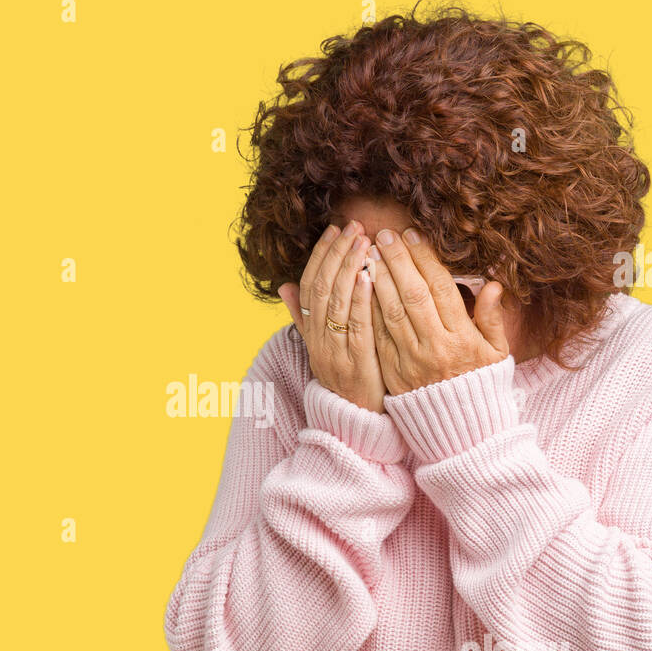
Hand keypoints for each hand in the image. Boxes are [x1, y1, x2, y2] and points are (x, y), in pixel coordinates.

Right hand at [277, 220, 386, 412]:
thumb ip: (303, 317)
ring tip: (363, 241)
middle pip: (321, 289)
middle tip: (352, 226)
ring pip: (336, 304)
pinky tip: (368, 277)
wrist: (353, 424)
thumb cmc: (343, 381)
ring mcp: (335, 352)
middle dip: (337, 254)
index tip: (334, 229)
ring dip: (349, 269)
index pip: (309, 286)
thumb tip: (283, 286)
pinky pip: (355, 327)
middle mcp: (318, 341)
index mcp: (310, 334)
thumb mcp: (319, 347)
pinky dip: (359, 300)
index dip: (320, 256)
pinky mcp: (356, 364)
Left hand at [366, 228, 510, 394]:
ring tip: (369, 254)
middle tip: (383, 236)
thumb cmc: (480, 382)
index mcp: (462, 339)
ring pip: (389, 313)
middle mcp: (434, 348)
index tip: (411, 235)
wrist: (459, 431)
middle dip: (396, 262)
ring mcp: (410, 362)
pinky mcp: (391, 373)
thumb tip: (493, 285)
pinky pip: (376, 335)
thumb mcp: (496, 352)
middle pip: (411, 296)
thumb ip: (492, 318)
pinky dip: (367, 309)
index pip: (440, 289)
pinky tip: (360, 287)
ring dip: (377, 281)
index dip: (423, 259)